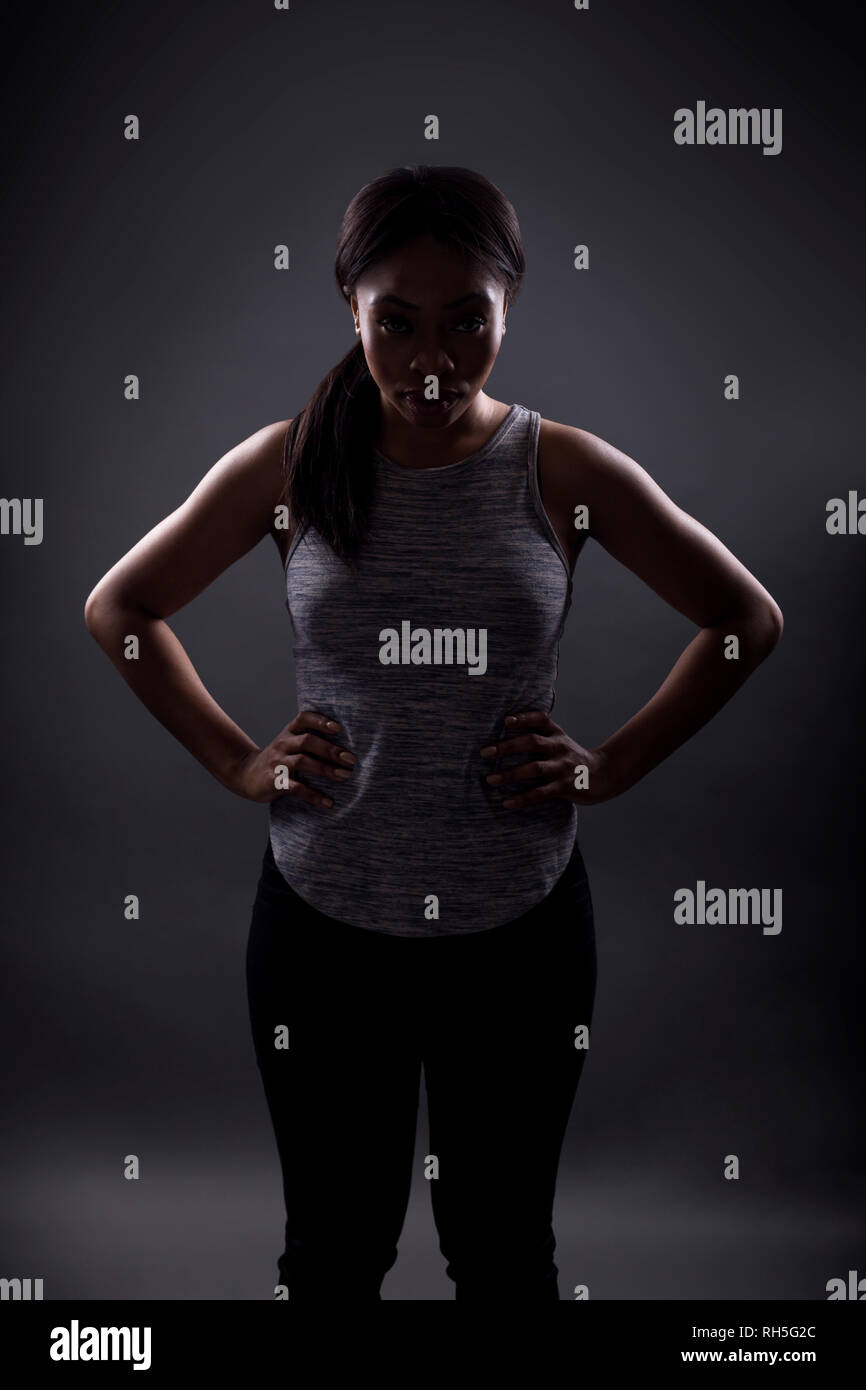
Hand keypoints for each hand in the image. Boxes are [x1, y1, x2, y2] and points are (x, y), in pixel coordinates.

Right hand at [229, 709, 354, 806]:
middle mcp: (283, 744)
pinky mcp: (274, 782)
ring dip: (325, 769)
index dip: (320, 721)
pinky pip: (296, 788)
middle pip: (307, 741)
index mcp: (289, 732)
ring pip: (302, 762)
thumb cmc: (277, 759)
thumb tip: (347, 749)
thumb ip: (311, 741)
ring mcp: (277, 763)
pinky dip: (314, 795)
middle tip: (350, 760)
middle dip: (330, 750)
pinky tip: (328, 802)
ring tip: (344, 776)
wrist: (245, 775)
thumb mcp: (289, 744)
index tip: (337, 728)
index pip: (304, 718)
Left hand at [480, 710, 626, 809]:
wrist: (604, 775)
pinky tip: (507, 803)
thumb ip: (539, 737)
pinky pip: (541, 793)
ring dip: (510, 774)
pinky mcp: (565, 787)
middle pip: (532, 742)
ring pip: (534, 768)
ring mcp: (563, 767)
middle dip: (507, 747)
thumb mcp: (560, 742)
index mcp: (557, 734)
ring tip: (490, 779)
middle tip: (485, 752)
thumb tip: (503, 734)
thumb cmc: (572, 758)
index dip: (523, 718)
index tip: (506, 720)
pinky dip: (522, 798)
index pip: (540, 720)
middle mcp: (559, 747)